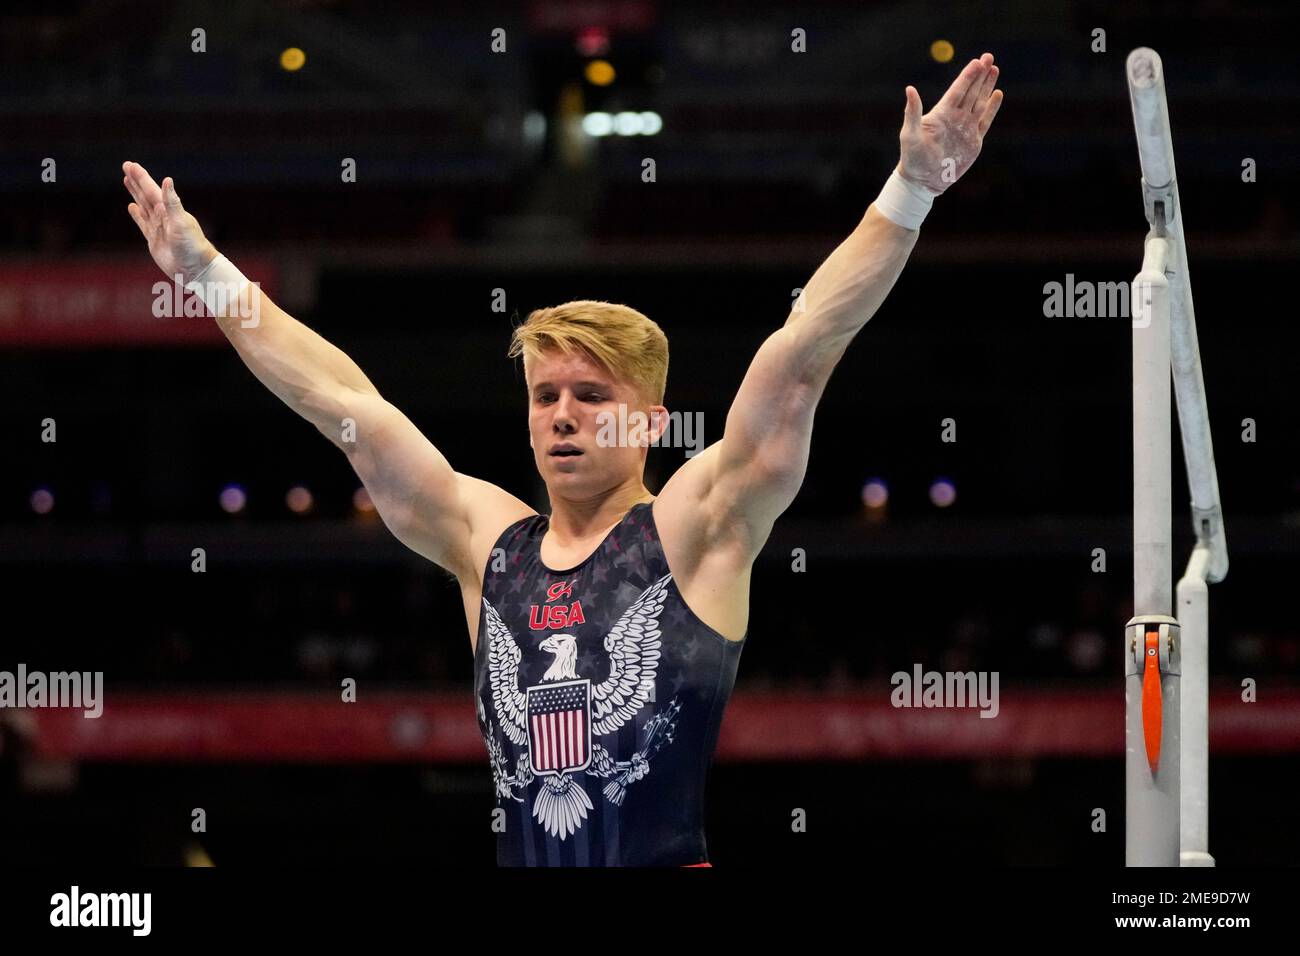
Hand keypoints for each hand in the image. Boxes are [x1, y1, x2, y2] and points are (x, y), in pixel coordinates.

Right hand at [122, 161, 216, 283]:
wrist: (195, 269)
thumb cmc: (192, 245)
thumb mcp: (181, 221)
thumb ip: (172, 202)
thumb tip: (167, 180)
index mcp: (168, 209)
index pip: (151, 189)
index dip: (140, 177)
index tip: (130, 165)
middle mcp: (163, 215)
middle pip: (145, 194)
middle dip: (135, 181)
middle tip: (126, 166)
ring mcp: (158, 227)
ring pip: (143, 205)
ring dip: (135, 193)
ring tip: (126, 181)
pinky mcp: (154, 239)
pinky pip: (143, 222)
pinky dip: (137, 214)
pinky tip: (132, 207)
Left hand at [898, 52, 1003, 194]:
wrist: (923, 181)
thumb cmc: (912, 158)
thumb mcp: (910, 135)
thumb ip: (912, 112)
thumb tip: (909, 89)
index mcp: (941, 114)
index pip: (957, 90)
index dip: (968, 76)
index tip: (977, 61)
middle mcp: (955, 117)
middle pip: (971, 91)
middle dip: (980, 74)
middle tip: (989, 56)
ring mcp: (965, 128)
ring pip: (980, 102)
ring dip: (987, 86)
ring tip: (994, 69)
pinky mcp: (974, 141)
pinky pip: (985, 121)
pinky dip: (992, 108)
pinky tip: (997, 94)